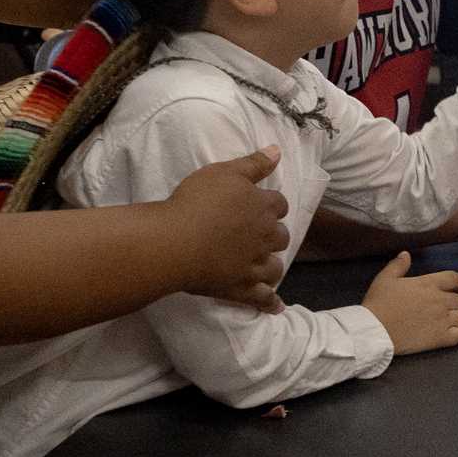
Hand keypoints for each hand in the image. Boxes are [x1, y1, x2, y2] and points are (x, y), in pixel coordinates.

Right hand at [169, 147, 291, 312]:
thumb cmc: (196, 201)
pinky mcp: (241, 288)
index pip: (279, 204)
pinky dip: (270, 302)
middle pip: (280, 236)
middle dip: (273, 235)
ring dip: (273, 266)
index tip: (262, 206)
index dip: (271, 204)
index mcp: (262, 207)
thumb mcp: (224, 172)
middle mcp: (264, 237)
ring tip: (265, 266)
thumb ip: (253, 163)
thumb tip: (277, 151)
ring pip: (275, 267)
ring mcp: (254, 265)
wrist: (176, 240)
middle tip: (258, 235)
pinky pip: (261, 298)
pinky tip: (276, 305)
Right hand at [362, 251, 457, 355]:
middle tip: (442, 307)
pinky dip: (456, 334)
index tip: (456, 287)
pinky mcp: (440, 338)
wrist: (374, 330)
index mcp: (429, 284)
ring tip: (444, 321)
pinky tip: (446, 334)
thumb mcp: (385, 279)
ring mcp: (442, 321)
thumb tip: (406, 254)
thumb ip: (398, 265)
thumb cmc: (379, 303)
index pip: (455, 278)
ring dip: (455, 318)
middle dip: (453, 302)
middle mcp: (440, 301)